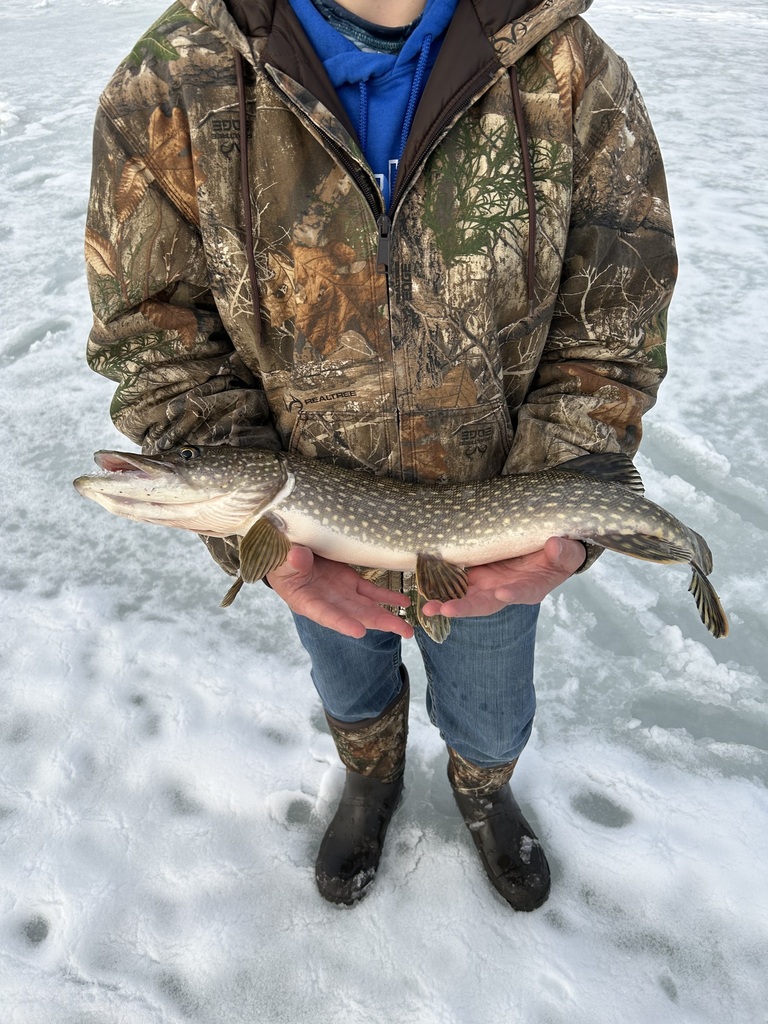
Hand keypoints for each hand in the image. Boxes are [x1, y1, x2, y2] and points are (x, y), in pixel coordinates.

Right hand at [266, 545, 413, 638]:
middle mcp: (328, 602)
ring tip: (408, 628)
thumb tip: (298, 557)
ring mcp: (342, 593)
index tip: (359, 631)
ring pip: (368, 607)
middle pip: (357, 615)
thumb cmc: (278, 561)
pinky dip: (388, 596)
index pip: (326, 614)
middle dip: (380, 623)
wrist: (286, 554)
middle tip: (403, 631)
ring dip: (389, 616)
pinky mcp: (350, 581)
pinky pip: (372, 590)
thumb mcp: (280, 560)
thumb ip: (291, 561)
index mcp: (306, 601)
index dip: (342, 623)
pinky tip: (404, 601)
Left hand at [421, 538, 586, 618]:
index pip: (522, 592)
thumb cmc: (559, 555)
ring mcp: (488, 583)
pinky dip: (441, 582)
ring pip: (465, 595)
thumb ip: (563, 552)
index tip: (503, 593)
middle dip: (464, 608)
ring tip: (426, 607)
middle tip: (444, 611)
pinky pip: (456, 578)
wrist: (544, 550)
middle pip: (484, 603)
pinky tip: (424, 583)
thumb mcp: (567, 553)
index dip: (513, 593)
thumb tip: (554, 544)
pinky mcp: (476, 571)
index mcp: (530, 587)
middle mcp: (505, 590)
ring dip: (445, 602)